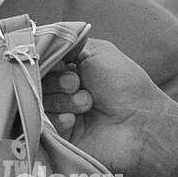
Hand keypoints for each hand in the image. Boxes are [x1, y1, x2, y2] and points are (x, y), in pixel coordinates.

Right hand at [41, 38, 177, 176]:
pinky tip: (75, 120)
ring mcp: (60, 112)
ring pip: (38, 101)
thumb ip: (67, 42)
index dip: (46, 61)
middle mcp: (62, 89)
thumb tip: (41, 40)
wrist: (141, 125)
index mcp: (70, 67)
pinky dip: (60, 119)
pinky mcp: (59, 135)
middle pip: (36, 80)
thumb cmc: (125, 85)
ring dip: (63, 100)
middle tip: (77, 84)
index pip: (41, 60)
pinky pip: (43, 123)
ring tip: (87, 104)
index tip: (62, 64)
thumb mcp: (98, 51)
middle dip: (58, 81)